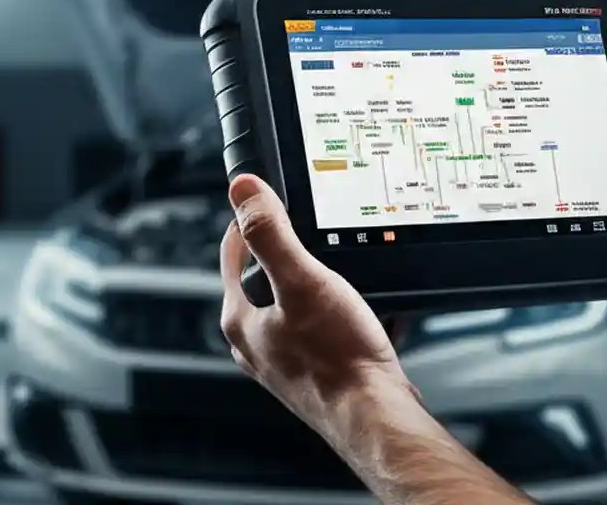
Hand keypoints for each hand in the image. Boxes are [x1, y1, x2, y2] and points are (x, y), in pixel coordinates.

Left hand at [220, 174, 414, 433]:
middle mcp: (257, 346)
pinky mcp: (315, 375)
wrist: (374, 415)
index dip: (246, 223)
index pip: (232, 258)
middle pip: (262, 285)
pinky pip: (322, 332)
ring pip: (293, 310)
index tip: (263, 201)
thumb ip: (271, 234)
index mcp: (242, 321)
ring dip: (314, 287)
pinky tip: (366, 311)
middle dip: (285, 256)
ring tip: (340, 271)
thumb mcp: (304, 281)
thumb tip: (243, 190)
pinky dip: (340, 315)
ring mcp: (284, 364)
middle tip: (306, 233)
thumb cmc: (337, 357)